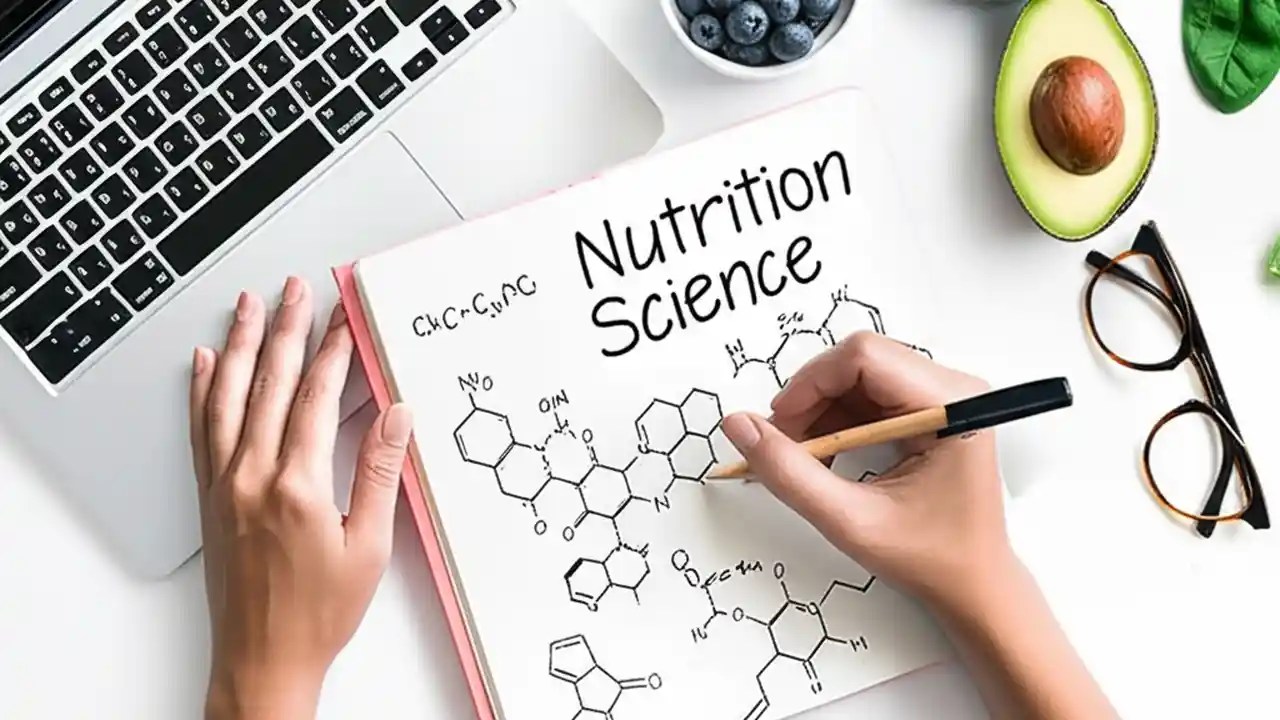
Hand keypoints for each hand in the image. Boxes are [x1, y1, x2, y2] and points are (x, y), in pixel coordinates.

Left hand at [189, 278, 412, 719]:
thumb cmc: (317, 614)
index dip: (333, 350)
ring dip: (241, 346)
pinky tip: (207, 365)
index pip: (317, 397)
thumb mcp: (369, 547)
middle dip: (287, 330)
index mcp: (297, 486)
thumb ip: (380, 473)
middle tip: (297, 290)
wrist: (263, 660)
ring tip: (250, 306)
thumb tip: (395, 416)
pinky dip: (203, 393)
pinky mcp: (210, 498)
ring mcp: (225, 485)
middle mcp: (253, 477)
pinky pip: (202, 432)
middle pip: (271, 384)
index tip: (344, 317)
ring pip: (229, 398)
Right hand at [719, 332, 1012, 612]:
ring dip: (820, 411)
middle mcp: (951, 389)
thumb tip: (739, 426)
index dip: (811, 383)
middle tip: (783, 445)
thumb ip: (789, 473)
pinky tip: (825, 457)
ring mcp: (941, 398)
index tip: (778, 424)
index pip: (864, 356)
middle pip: (858, 361)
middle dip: (811, 399)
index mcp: (949, 405)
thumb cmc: (931, 558)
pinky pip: (868, 395)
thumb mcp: (851, 520)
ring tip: (803, 458)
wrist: (974, 587)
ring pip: (858, 376)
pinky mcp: (928, 411)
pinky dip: (836, 420)